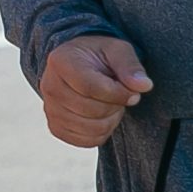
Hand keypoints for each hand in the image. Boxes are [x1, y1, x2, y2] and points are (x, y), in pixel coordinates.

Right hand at [39, 35, 153, 147]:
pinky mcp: (56, 128)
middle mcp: (49, 86)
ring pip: (91, 128)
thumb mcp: (118, 51)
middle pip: (91, 110)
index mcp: (60, 61)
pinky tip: (103, 116)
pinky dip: (102, 132)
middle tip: (119, 95)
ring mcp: (50, 109)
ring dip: (110, 119)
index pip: (90, 87)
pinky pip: (86, 141)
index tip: (133, 91)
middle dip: (115, 105)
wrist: (80, 67)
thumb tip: (143, 86)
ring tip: (110, 104)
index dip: (118, 94)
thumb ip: (130, 66)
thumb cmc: (100, 57)